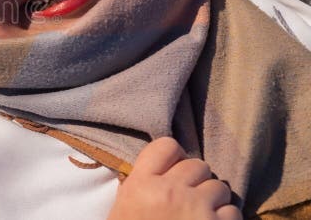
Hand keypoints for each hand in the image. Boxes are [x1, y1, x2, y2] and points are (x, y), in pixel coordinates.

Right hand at [106, 137, 241, 219]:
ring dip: (214, 201)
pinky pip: (233, 211)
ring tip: (202, 216)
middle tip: (189, 199)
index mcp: (141, 185)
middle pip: (198, 165)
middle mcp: (170, 191)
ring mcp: (198, 209)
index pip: (166, 146)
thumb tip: (162, 172)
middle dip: (197, 181)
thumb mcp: (124, 210)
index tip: (174, 170)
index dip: (174, 156)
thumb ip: (141, 187)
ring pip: (220, 187)